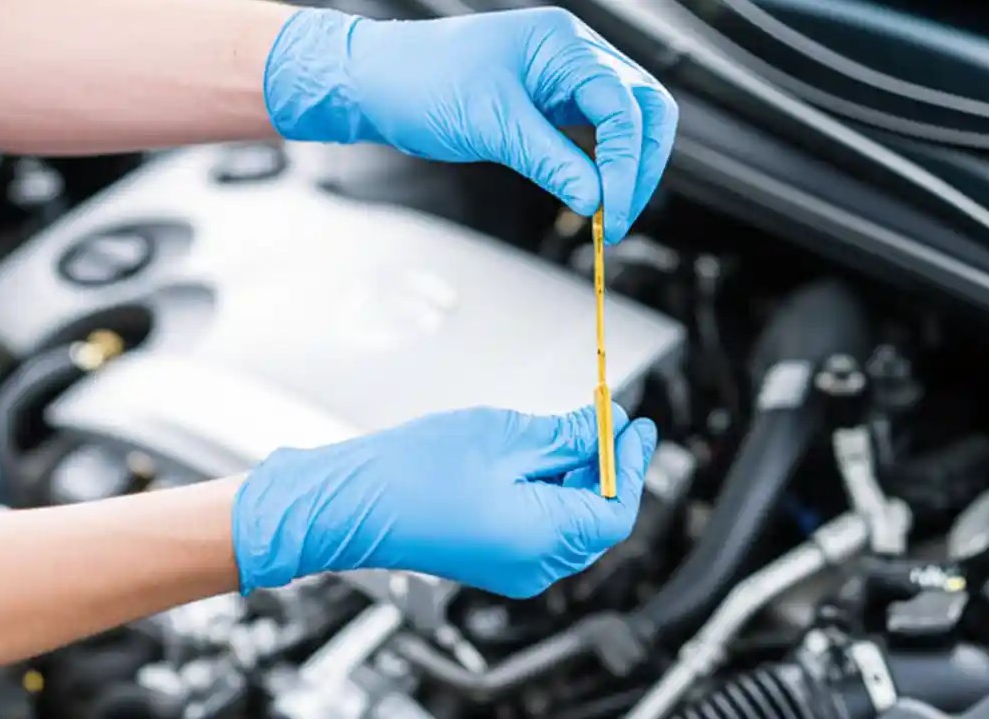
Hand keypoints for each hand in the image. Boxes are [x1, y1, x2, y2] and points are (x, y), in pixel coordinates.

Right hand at [232, 405, 657, 598]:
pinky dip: (551, 490)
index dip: (631, 464)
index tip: (637, 425)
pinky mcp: (492, 559)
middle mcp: (533, 566)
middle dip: (607, 467)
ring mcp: (511, 567)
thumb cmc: (414, 471)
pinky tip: (541, 454)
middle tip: (612, 419)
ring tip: (574, 428)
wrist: (351, 501)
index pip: (616, 508)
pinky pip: (541, 527)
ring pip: (570, 521)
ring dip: (578, 475)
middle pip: (597, 517)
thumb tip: (607, 427)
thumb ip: (568, 436)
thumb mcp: (507, 437)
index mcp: (544, 539)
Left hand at [263, 7, 678, 242]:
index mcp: (563, 44)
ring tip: (606, 214)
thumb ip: (551, 162)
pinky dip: (599, 164)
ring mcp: (564, 75)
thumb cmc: (419, 82)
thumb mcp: (490, 126)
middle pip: (643, 108)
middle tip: (618, 219)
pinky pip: (594, 131)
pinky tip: (589, 193)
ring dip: (625, 167)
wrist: (375, 79)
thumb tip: (596, 200)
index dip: (626, 166)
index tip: (611, 215)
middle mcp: (573, 53)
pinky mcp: (550, 100)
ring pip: (626, 121)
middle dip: (640, 166)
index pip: (623, 106)